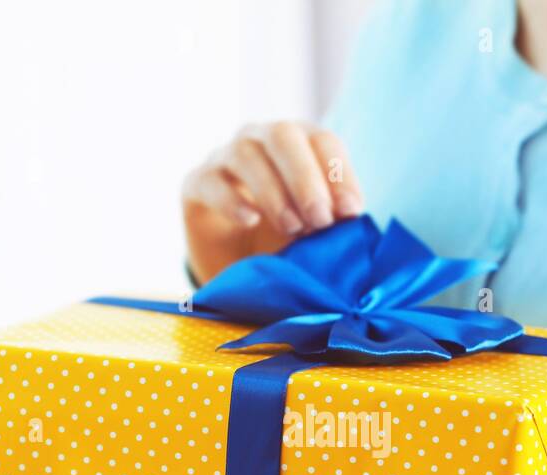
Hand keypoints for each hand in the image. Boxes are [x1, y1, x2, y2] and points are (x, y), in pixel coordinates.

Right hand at [182, 121, 363, 283]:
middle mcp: (261, 140)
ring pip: (246, 154)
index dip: (339, 173)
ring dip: (273, 192)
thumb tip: (349, 214)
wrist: (236, 267)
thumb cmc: (283, 240)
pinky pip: (210, 181)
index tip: (351, 211)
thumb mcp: (314, 231)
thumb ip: (331, 218)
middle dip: (305, 177)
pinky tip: (250, 221)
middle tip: (320, 219)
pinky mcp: (196, 183)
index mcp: (300, 144)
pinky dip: (231, 200)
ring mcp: (224, 158)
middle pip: (283, 135)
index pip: (323, 141)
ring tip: (292, 228)